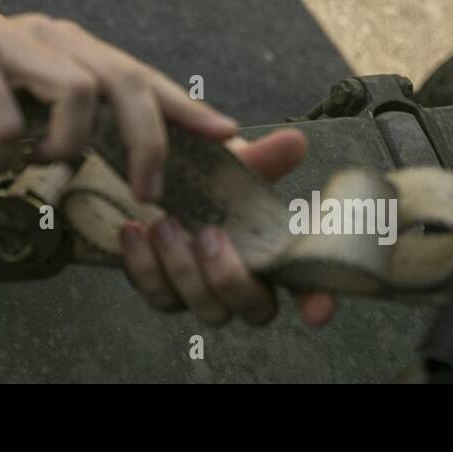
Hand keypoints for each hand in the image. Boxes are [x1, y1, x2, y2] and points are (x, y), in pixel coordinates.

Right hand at [0, 12, 238, 200]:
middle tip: (146, 192)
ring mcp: (8, 43)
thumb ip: (73, 124)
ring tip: (37, 164)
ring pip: (75, 91)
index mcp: (71, 48)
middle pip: (123, 81)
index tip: (229, 138)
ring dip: (65, 144)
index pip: (142, 77)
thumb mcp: (27, 106)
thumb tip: (133, 165)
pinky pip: (4, 119)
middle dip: (147, 142)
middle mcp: (49, 38)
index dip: (187, 107)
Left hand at [119, 128, 337, 327]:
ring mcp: (205, 293)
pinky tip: (134, 230)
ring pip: (206, 309)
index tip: (316, 310)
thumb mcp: (234, 165)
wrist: (157, 179)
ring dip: (183, 270)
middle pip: (254, 309)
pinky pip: (159, 297)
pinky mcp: (165, 291)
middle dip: (229, 278)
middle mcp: (245, 283)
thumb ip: (264, 159)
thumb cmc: (209, 177)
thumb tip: (295, 142)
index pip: (309, 287)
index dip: (318, 302)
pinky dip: (144, 267)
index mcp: (275, 254)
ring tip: (164, 222)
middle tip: (208, 234)